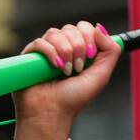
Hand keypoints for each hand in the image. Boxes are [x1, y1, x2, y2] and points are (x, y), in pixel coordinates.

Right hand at [11, 22, 119, 139]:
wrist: (51, 112)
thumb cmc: (74, 98)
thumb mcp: (101, 76)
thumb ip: (109, 52)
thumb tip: (99, 28)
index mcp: (80, 51)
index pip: (84, 27)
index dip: (89, 37)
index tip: (91, 56)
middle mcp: (63, 48)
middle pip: (71, 28)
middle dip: (79, 47)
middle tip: (79, 68)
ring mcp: (46, 50)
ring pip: (56, 33)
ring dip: (66, 52)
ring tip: (66, 72)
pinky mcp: (30, 54)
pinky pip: (41, 42)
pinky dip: (51, 54)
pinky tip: (55, 68)